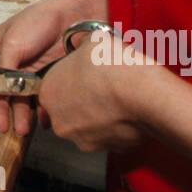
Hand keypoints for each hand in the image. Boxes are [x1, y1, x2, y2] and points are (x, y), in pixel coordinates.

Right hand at [0, 0, 106, 135]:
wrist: (73, 19)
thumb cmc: (39, 21)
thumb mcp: (13, 43)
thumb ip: (1, 71)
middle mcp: (7, 62)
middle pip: (1, 91)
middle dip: (4, 110)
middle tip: (7, 127)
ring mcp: (25, 71)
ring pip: (19, 97)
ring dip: (20, 113)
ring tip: (23, 128)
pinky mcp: (42, 77)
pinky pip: (37, 97)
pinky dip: (37, 109)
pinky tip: (39, 119)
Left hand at [35, 30, 151, 152]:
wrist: (142, 94)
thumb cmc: (113, 66)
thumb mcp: (92, 41)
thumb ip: (81, 47)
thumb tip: (87, 45)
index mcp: (48, 92)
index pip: (52, 87)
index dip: (70, 79)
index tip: (85, 74)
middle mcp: (59, 120)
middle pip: (66, 109)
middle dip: (81, 100)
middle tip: (101, 86)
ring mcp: (80, 138)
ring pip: (86, 125)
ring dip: (97, 115)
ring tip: (117, 98)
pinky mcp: (104, 149)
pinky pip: (106, 136)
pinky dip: (114, 126)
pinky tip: (127, 111)